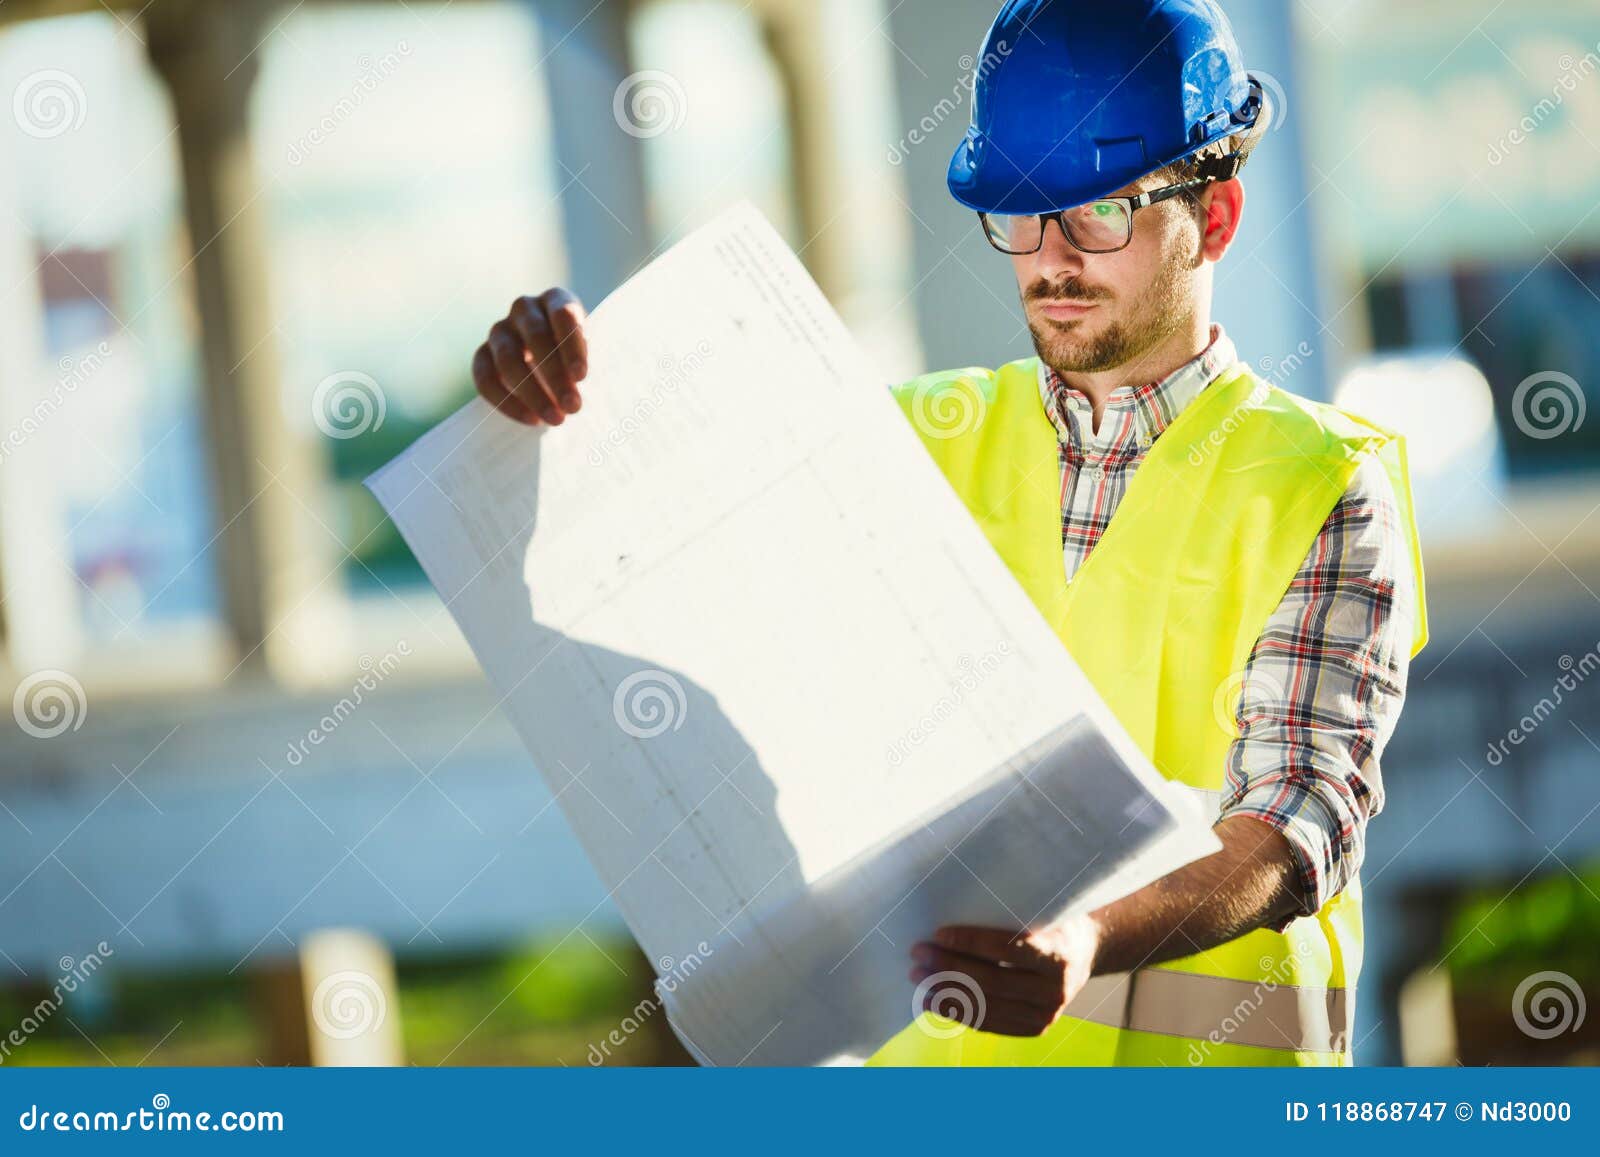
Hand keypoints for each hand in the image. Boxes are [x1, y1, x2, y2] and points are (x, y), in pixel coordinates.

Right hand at [471, 288, 588, 425]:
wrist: (549, 359)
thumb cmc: (577, 354)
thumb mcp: (587, 351)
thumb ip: (580, 365)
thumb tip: (574, 397)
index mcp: (556, 299)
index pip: (562, 314)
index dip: (571, 345)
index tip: (581, 377)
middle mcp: (525, 308)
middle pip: (535, 336)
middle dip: (555, 375)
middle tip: (573, 406)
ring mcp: (500, 329)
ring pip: (508, 358)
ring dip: (532, 393)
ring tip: (555, 419)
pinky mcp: (482, 353)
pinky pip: (485, 378)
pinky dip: (507, 402)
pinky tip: (531, 420)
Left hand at [909, 916, 1100, 1036]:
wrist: (1085, 952)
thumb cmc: (1054, 921)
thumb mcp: (1045, 908)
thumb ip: (1012, 907)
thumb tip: (954, 898)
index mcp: (1060, 954)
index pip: (1008, 949)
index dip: (971, 942)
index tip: (939, 933)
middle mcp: (1055, 990)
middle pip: (992, 981)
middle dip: (949, 967)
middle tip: (919, 953)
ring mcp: (1046, 1015)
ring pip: (987, 1007)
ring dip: (946, 992)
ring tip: (918, 978)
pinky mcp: (1035, 1028)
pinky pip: (990, 1025)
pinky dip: (958, 1012)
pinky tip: (934, 1000)